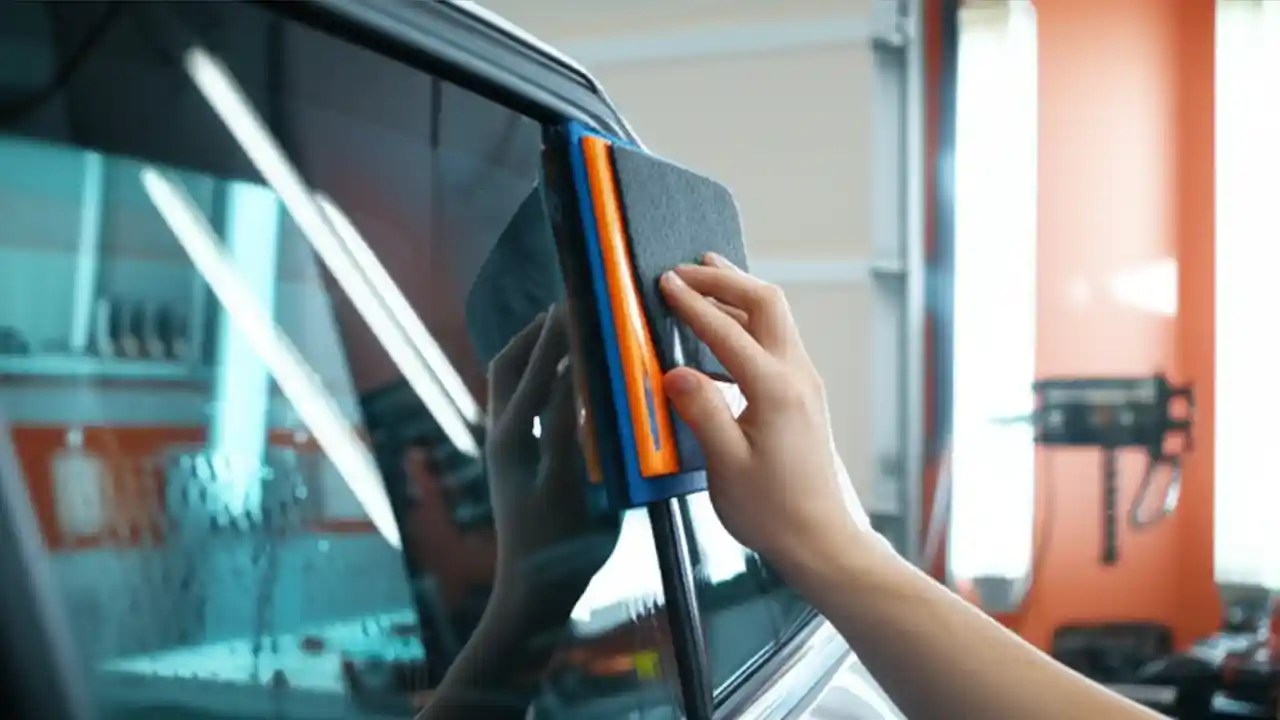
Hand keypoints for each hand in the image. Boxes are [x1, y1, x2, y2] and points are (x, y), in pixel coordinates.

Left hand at [484, 306, 617, 628]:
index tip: (583, 298)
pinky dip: (538, 376)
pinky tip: (565, 376)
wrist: (533, 592)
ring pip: (510, 381)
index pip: (540, 368)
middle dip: (539, 331)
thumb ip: (570, 428)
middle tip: (570, 302)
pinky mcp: (513, 459)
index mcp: (515, 437)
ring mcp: (505, 447)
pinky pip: (520, 401)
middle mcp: (502, 434)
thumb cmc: (560, 545)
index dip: (562, 332)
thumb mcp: (573, 485)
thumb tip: (573, 377)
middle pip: (512, 364)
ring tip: (563, 326)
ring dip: (534, 350)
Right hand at [658, 254, 875, 571]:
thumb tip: (674, 372)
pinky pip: (776, 342)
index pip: (727, 331)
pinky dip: (747, 323)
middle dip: (726, 279)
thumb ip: (701, 412)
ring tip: (705, 281)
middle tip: (687, 269)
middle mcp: (797, 377)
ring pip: (775, 318)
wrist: (819, 539)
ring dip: (739, 295)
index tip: (665, 283)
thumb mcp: (725, 465)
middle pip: (766, 303)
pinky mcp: (802, 396)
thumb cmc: (772, 511)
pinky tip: (721, 335)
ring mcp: (804, 384)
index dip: (693, 304)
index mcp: (775, 390)